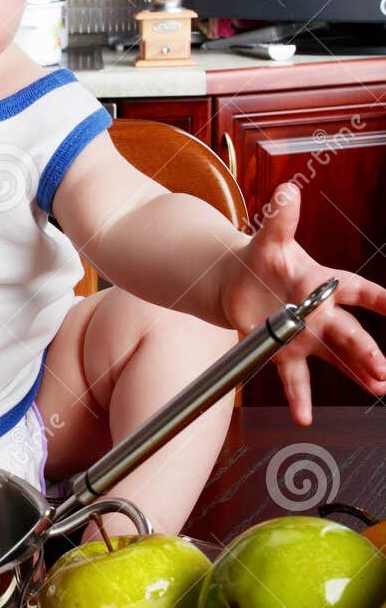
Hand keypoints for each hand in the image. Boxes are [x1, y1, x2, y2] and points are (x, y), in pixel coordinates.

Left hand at [218, 179, 385, 424]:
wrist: (236, 284)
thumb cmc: (260, 259)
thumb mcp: (268, 238)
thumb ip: (281, 217)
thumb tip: (287, 190)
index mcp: (324, 284)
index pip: (359, 290)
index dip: (380, 299)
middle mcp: (322, 314)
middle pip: (349, 333)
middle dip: (367, 350)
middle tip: (383, 367)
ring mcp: (307, 337)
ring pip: (335, 358)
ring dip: (355, 373)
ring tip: (376, 389)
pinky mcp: (285, 353)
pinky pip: (295, 379)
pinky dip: (299, 398)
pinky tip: (304, 417)